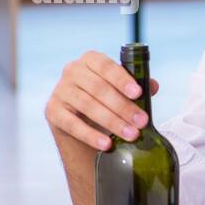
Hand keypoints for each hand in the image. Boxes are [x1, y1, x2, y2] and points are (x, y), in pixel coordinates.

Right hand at [44, 50, 159, 151]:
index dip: (122, 79)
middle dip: (123, 107)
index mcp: (91, 60)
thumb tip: (152, 85)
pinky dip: (91, 135)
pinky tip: (106, 144)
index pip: (106, 66)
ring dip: (112, 122)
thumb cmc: (105, 99)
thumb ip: (137, 86)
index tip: (137, 93)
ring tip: (131, 135)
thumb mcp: (121, 90)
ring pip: (87, 106)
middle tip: (142, 122)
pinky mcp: (52, 111)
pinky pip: (72, 124)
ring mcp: (60, 91)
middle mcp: (72, 70)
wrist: (80, 121)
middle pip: (98, 88)